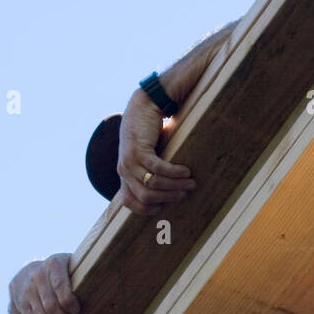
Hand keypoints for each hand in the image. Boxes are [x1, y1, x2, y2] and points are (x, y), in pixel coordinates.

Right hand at [9, 253, 79, 313]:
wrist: (29, 271)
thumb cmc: (61, 272)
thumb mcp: (70, 267)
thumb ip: (81, 278)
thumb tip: (103, 285)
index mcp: (53, 264)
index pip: (60, 285)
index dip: (69, 302)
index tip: (77, 311)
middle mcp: (37, 276)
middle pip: (51, 306)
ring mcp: (27, 291)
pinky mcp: (21, 305)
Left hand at [117, 89, 195, 213]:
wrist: (144, 104)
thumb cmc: (149, 132)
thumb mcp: (146, 156)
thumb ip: (151, 172)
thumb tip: (172, 191)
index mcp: (124, 175)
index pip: (129, 202)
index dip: (147, 208)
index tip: (165, 205)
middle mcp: (123, 171)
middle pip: (146, 197)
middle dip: (168, 197)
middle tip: (186, 192)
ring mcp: (129, 161)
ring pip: (153, 185)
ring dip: (175, 186)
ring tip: (190, 182)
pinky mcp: (139, 150)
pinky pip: (158, 169)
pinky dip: (173, 173)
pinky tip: (186, 171)